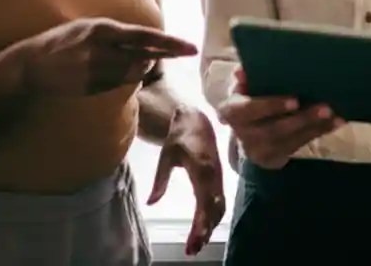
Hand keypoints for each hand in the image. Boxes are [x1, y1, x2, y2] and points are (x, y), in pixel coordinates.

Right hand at [18, 18, 197, 96]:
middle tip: (188, 51)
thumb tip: (144, 39)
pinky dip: (126, 77)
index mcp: (102, 30)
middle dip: (166, 54)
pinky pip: (119, 84)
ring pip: (134, 73)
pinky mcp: (92, 87)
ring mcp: (97, 71)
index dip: (170, 43)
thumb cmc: (61, 42)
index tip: (190, 47)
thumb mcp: (87, 27)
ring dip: (143, 66)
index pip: (144, 37)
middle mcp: (102, 50)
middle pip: (144, 57)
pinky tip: (118, 70)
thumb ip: (114, 34)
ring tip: (143, 58)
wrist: (30, 65)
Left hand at [146, 106, 224, 255]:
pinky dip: (213, 219)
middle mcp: (214, 176)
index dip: (202, 220)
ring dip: (210, 227)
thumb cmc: (179, 137)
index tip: (196, 237)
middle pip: (213, 209)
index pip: (204, 200)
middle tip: (192, 250)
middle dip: (204, 230)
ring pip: (219, 208)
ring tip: (196, 245)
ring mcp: (218, 179)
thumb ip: (160, 180)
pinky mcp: (217, 181)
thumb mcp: (166, 156)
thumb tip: (151, 202)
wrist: (197, 121)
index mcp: (202, 169)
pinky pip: (219, 203)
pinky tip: (204, 231)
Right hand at [216, 68, 343, 169]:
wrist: (246, 135)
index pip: (250, 110)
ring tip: (335, 115)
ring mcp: (260, 150)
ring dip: (316, 127)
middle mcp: (245, 134)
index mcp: (233, 113)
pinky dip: (320, 132)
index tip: (295, 101)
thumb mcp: (242, 89)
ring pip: (291, 140)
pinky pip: (301, 144)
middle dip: (302, 119)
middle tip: (325, 108)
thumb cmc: (248, 101)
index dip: (272, 106)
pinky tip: (336, 122)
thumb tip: (242, 71)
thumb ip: (244, 79)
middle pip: (275, 129)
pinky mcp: (276, 158)